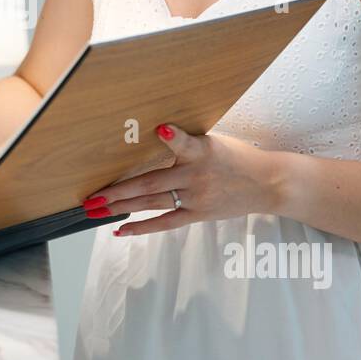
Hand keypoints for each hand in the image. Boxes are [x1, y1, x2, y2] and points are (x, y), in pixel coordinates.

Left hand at [81, 123, 287, 235]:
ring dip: (121, 207)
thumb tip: (153, 136)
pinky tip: (121, 230)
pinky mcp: (198, 213)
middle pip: (151, 184)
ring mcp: (196, 197)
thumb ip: (186, 143)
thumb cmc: (237, 157)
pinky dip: (142, 227)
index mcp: (203, 150)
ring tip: (96, 210)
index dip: (174, 137)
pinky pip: (166, 222)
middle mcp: (197, 175)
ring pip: (152, 204)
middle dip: (118, 191)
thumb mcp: (215, 142)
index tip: (160, 129)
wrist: (268, 184)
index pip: (187, 143)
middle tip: (91, 197)